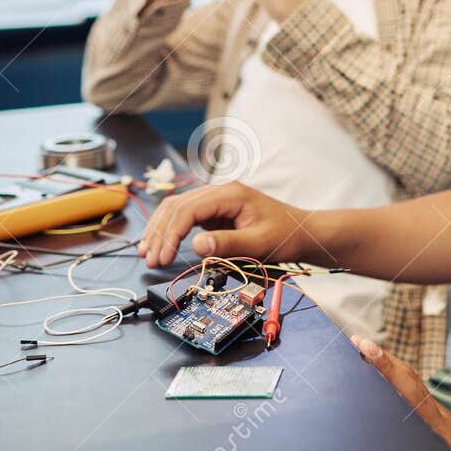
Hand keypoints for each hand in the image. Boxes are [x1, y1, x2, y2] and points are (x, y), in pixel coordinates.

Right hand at [137, 181, 315, 268]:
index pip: (189, 209)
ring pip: (177, 208)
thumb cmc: (285, 236)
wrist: (303, 232)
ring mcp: (216, 200)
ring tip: (148, 253)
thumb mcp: (260, 244)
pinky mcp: (216, 212)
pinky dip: (171, 230)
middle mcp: (220, 192)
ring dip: (161, 230)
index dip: (171, 233)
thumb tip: (197, 245)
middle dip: (160, 232)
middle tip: (149, 258)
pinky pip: (186, 217)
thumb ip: (228, 244)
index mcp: (230, 194)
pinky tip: (161, 244)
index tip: (163, 256)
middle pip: (177, 206)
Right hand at [349, 335, 450, 450]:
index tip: (367, 346)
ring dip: (391, 371)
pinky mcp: (447, 427)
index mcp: (443, 434)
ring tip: (364, 355)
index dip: (388, 368)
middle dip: (383, 361)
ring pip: (415, 388)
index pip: (412, 392)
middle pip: (411, 381)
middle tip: (356, 341)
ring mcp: (445, 422)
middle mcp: (442, 421)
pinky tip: (387, 388)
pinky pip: (420, 400)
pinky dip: (402, 387)